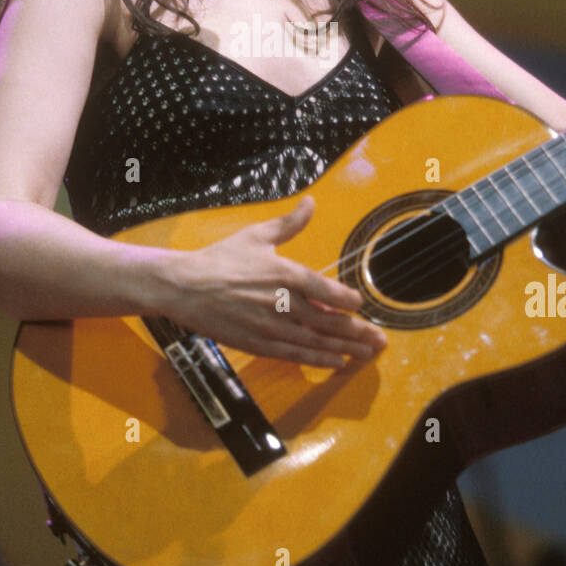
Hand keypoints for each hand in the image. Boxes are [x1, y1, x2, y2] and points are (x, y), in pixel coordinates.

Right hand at [163, 195, 385, 367]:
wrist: (185, 287)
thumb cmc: (221, 259)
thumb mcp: (257, 235)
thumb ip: (289, 223)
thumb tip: (311, 202)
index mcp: (286, 274)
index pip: (329, 292)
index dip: (349, 301)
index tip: (360, 305)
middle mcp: (283, 303)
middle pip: (330, 322)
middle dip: (358, 332)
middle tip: (380, 340)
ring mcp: (272, 327)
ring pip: (318, 342)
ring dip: (346, 349)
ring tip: (367, 354)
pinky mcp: (260, 344)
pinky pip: (296, 355)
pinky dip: (319, 360)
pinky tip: (337, 363)